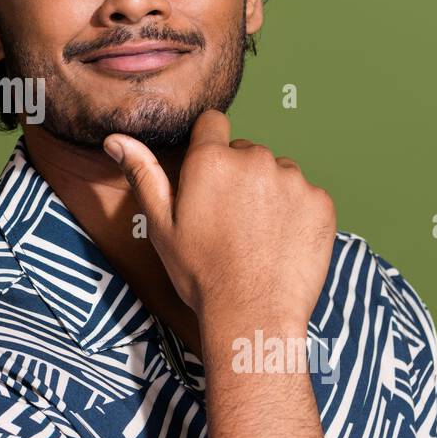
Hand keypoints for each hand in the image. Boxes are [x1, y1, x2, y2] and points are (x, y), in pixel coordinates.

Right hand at [103, 108, 335, 348]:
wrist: (254, 314)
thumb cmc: (201, 273)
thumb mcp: (161, 226)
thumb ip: (143, 175)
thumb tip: (116, 139)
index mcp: (211, 160)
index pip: (213, 123)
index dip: (208, 146)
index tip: (207, 177)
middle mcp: (255, 159)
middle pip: (245, 151)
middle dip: (238, 176)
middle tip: (229, 219)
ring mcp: (293, 180)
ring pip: (277, 173)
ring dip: (269, 193)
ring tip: (257, 235)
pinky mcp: (320, 202)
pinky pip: (305, 195)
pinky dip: (296, 213)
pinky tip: (281, 242)